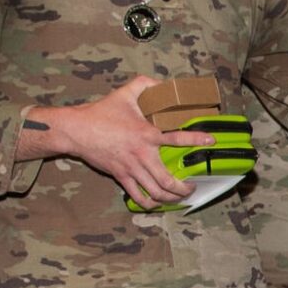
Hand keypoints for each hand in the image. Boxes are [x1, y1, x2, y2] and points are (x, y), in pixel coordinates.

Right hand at [31, 76, 215, 205]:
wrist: (77, 130)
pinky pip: (137, 196)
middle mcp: (141, 155)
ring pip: (155, 193)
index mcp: (146, 134)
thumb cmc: (101, 112)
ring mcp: (131, 169)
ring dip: (170, 199)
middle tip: (192, 186)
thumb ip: (146, 85)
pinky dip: (149, 203)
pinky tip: (157, 203)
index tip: (210, 142)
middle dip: (184, 188)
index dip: (196, 140)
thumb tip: (162, 83)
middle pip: (168, 181)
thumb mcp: (125, 93)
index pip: (177, 138)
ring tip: (179, 196)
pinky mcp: (120, 177)